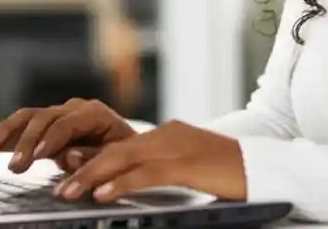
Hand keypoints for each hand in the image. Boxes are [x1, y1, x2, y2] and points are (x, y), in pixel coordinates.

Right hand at [0, 98, 135, 173]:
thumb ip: (93, 156)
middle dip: (28, 142)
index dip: (51, 139)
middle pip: (45, 119)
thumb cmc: (122, 154)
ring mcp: (60, 113)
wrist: (125, 149)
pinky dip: (8, 131)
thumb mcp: (116, 157)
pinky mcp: (47, 123)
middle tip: (17, 165)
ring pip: (30, 116)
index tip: (37, 156)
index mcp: (94, 113)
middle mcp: (75, 108)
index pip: (68, 123)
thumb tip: (68, 154)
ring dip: (10, 131)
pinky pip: (24, 122)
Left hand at [52, 120, 245, 202]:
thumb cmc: (231, 173)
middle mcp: (169, 135)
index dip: (92, 160)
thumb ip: (162, 170)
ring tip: (69, 192)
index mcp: (168, 134)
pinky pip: (148, 173)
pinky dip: (122, 183)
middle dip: (84, 168)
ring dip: (93, 176)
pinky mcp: (190, 164)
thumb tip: (131, 183)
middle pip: (116, 149)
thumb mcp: (191, 168)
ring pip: (125, 158)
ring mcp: (179, 147)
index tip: (68, 174)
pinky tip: (104, 193)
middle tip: (59, 186)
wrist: (268, 168)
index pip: (121, 146)